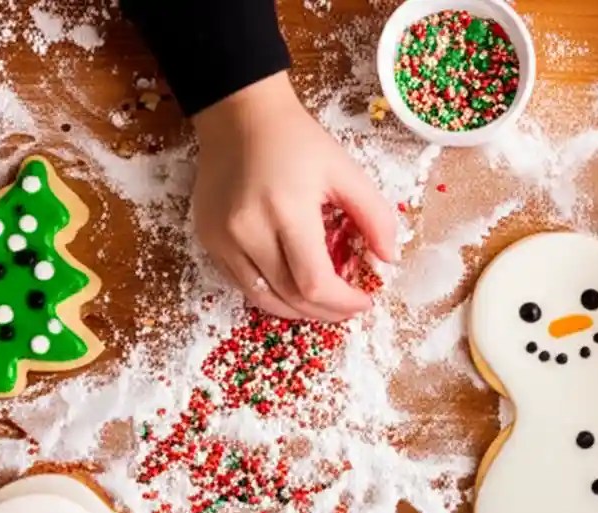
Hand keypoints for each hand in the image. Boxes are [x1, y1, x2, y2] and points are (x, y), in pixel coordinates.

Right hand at [192, 73, 396, 321]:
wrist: (240, 116)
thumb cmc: (297, 142)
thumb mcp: (346, 171)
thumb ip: (375, 216)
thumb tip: (389, 259)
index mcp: (286, 210)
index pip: (315, 283)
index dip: (343, 303)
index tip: (364, 300)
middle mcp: (247, 230)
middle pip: (291, 298)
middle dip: (327, 311)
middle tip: (349, 307)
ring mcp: (221, 238)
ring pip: (263, 299)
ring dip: (299, 311)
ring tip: (325, 305)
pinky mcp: (208, 240)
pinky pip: (242, 284)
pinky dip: (272, 295)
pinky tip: (294, 289)